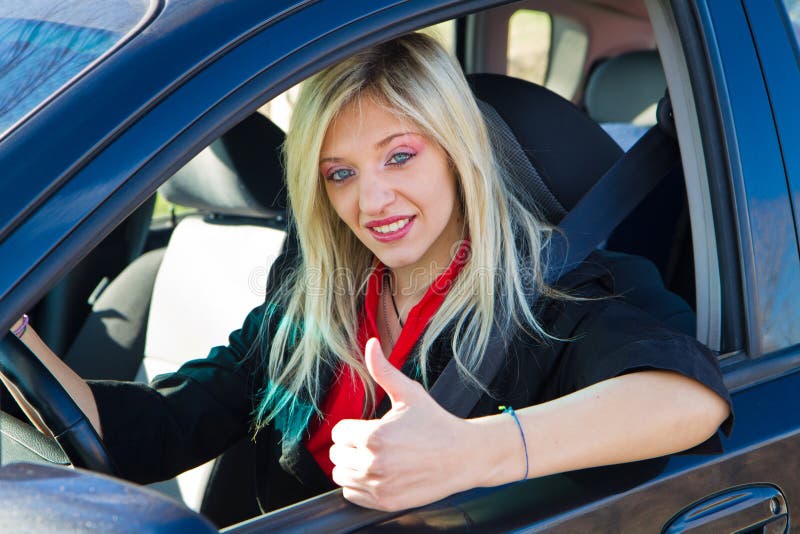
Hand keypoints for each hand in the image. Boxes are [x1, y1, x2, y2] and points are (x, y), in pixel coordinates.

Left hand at [330, 338, 477, 510]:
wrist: (463, 456)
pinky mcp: (384, 502)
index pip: (339, 433)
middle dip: (351, 446)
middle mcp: (372, 463)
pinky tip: (377, 473)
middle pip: (336, 454)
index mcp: (373, 435)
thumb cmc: (435, 422)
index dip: (352, 427)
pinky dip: (359, 485)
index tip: (369, 426)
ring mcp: (378, 485)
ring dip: (352, 466)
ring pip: (341, 475)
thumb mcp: (409, 393)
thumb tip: (371, 344)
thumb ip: (383, 370)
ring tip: (374, 457)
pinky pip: (352, 494)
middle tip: (375, 442)